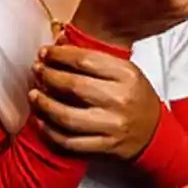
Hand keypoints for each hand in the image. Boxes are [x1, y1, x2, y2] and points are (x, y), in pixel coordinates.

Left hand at [28, 45, 161, 158]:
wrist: (153, 132)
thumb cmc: (135, 97)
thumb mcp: (125, 71)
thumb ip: (95, 59)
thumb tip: (60, 41)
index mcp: (127, 75)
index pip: (85, 60)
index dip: (59, 55)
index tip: (45, 53)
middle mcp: (120, 100)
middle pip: (74, 86)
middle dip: (48, 76)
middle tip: (37, 71)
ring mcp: (112, 125)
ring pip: (67, 116)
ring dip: (44, 105)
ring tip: (34, 95)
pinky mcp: (105, 147)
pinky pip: (69, 141)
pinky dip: (50, 131)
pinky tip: (41, 120)